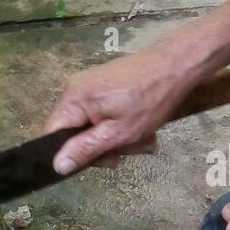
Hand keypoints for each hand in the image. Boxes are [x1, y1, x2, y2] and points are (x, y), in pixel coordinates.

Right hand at [42, 45, 193, 175]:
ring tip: (140, 139)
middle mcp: (74, 89)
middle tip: (124, 153)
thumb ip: (86, 149)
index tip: (94, 161)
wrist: (178, 63)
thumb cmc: (151, 99)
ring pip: (90, 125)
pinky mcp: (103, 85)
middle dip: (99, 147)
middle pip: (72, 132)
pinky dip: (118, 125)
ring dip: (114, 138)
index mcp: (73, 99)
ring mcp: (89, 86)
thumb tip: (57, 166)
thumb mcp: (119, 133)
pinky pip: (101, 114)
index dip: (68, 153)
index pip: (51, 135)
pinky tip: (137, 126)